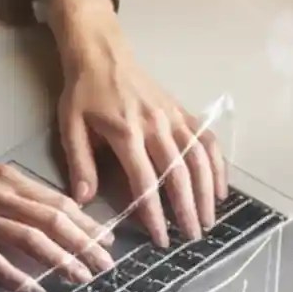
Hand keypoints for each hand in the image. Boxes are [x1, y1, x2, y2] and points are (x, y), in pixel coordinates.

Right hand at [0, 154, 115, 291]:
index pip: (58, 202)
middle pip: (53, 220)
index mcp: (5, 178)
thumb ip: (13, 197)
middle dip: (86, 245)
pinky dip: (19, 278)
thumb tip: (49, 218)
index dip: (88, 224)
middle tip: (106, 266)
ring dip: (62, 261)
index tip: (108, 241)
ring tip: (82, 279)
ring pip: (31, 240)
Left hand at [47, 0, 227, 246]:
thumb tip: (84, 200)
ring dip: (208, 191)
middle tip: (192, 236)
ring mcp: (173, 117)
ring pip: (199, 158)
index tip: (160, 238)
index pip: (145, 181)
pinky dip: (218, 165)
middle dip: (188, 209)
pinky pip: (206, 139)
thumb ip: (80, 163)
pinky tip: (221, 187)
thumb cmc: (84, 91)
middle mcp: (156, 126)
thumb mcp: (71, 126)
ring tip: (210, 219)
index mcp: (127, 133)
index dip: (154, 213)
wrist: (102, 53)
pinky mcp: (182, 111)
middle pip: (179, 174)